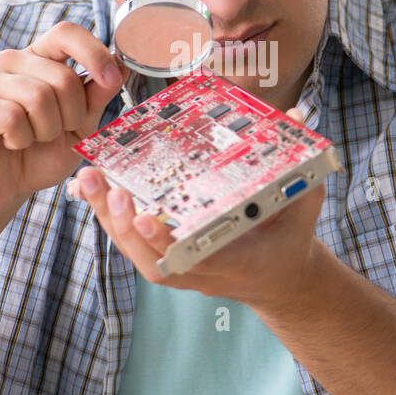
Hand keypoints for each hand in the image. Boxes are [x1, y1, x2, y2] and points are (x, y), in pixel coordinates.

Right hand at [0, 21, 131, 224]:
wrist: (3, 190)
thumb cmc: (41, 154)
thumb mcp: (81, 126)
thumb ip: (98, 94)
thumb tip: (121, 64)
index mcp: (39, 58)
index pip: (67, 33)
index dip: (93, 53)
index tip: (109, 80)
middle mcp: (11, 62)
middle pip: (62, 76)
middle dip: (71, 115)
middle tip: (55, 133)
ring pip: (38, 97)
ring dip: (46, 130)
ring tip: (32, 139)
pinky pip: (11, 117)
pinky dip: (21, 139)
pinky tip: (11, 143)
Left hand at [66, 107, 325, 309]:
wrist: (281, 280)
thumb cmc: (291, 236)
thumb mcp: (305, 200)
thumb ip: (302, 161)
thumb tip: (296, 114)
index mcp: (239, 259)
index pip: (198, 258)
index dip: (168, 242)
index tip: (147, 217)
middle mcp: (205, 272)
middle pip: (154, 258)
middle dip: (126, 226)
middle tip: (110, 189)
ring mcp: (184, 273)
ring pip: (137, 254)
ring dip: (111, 220)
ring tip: (91, 182)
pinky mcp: (170, 265)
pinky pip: (134, 248)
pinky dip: (112, 221)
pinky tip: (95, 192)